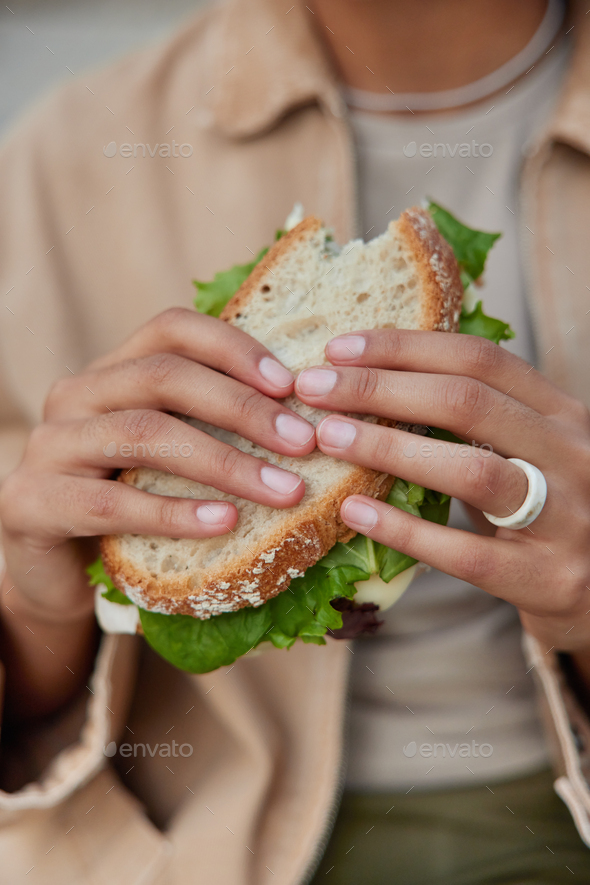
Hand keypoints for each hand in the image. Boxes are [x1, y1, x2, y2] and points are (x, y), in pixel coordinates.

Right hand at [0, 308, 313, 715]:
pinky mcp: (33, 502)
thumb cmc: (131, 502)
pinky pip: (112, 503)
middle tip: (303, 442)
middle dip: (242, 407)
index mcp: (111, 371)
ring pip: (144, 434)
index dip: (234, 348)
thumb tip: (305, 416)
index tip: (291, 385)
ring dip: (223, 462)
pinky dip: (174, 512)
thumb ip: (208, 425)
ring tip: (282, 489)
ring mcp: (49, 446)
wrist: (59, 569)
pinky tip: (224, 522)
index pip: (172, 330)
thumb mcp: (169, 456)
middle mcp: (75, 395)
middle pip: (163, 377)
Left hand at [295, 329, 589, 653]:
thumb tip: (376, 383)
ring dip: (389, 448)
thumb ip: (480, 421)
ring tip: (328, 438)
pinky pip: (466, 551)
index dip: (405, 347)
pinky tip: (355, 511)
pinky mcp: (547, 578)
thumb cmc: (552, 515)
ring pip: (472, 469)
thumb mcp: (531, 451)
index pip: (480, 359)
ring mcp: (567, 518)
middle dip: (380, 388)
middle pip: (469, 402)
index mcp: (563, 414)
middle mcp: (573, 454)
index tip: (339, 349)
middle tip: (314, 388)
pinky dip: (404, 529)